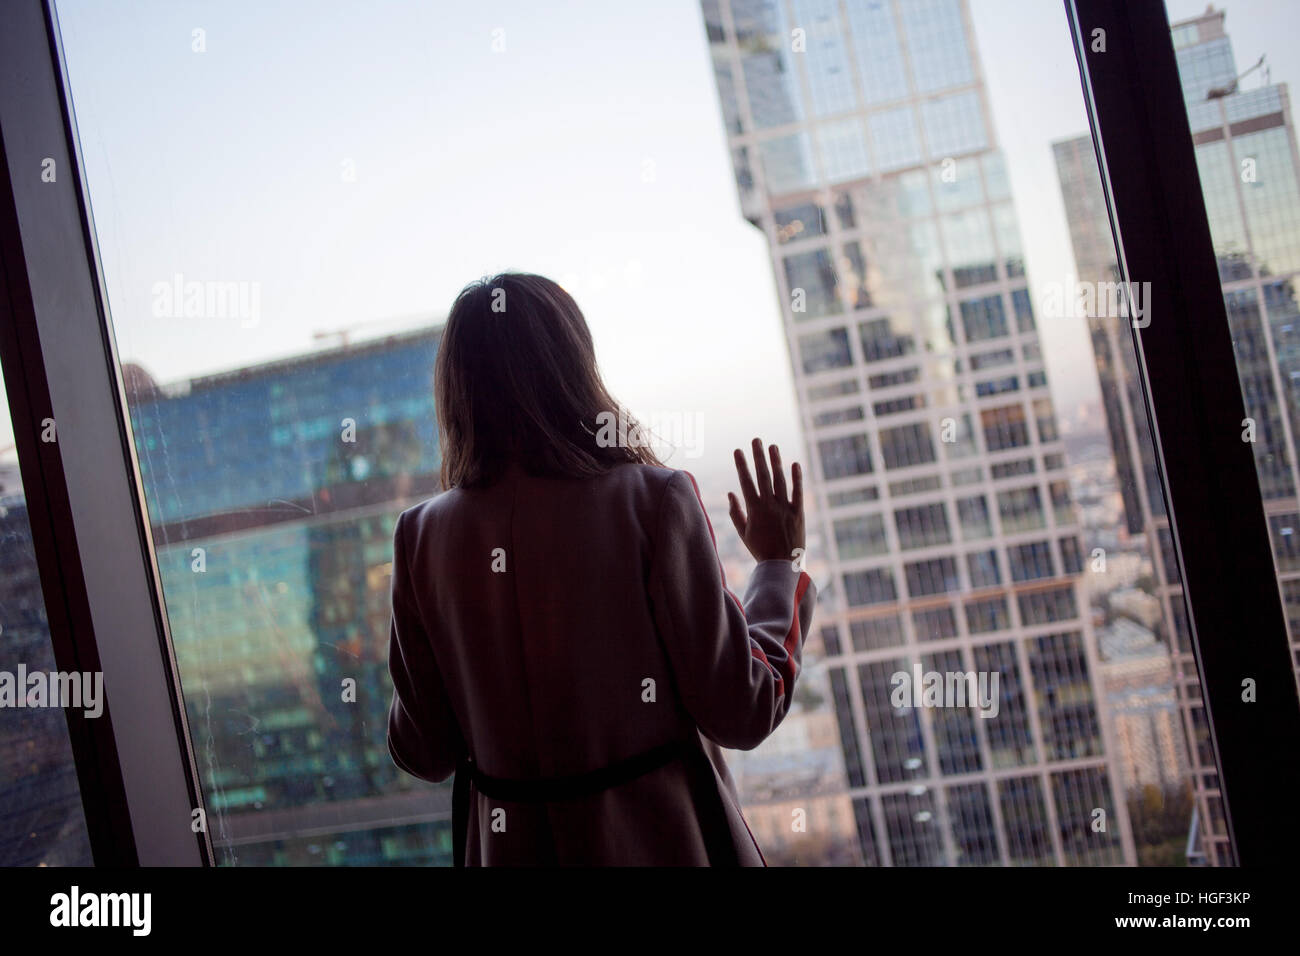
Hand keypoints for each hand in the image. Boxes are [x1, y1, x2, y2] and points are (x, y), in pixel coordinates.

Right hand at [728, 438, 804, 564]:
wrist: (782, 565)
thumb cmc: (760, 550)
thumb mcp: (743, 533)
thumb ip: (736, 512)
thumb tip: (730, 493)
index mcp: (754, 509)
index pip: (745, 481)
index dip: (741, 464)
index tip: (737, 450)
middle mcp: (769, 505)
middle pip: (763, 475)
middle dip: (758, 456)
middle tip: (756, 440)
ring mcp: (784, 508)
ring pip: (780, 480)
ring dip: (776, 461)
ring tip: (772, 446)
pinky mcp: (798, 513)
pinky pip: (798, 492)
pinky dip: (797, 478)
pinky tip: (795, 464)